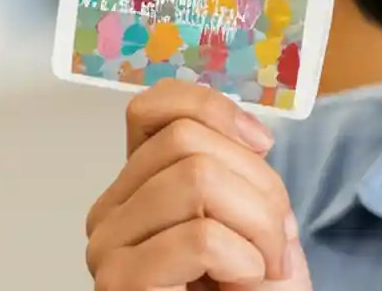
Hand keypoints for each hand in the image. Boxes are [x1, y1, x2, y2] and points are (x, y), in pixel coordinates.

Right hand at [85, 79, 313, 289]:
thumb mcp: (259, 218)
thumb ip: (242, 170)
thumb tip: (250, 134)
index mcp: (142, 186)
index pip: (154, 108)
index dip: (214, 109)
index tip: (263, 144)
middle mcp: (112, 212)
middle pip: (188, 140)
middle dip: (259, 186)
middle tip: (272, 242)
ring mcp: (108, 249)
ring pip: (196, 179)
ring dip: (257, 226)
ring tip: (259, 268)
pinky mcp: (119, 286)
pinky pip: (198, 237)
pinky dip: (244, 259)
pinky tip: (241, 284)